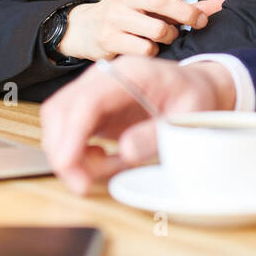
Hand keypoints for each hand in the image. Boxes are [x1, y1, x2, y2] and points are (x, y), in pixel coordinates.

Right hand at [40, 55, 236, 193]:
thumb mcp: (188, 114)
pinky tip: (103, 160)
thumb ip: (158, 133)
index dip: (72, 133)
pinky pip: (68, 130)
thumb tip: (126, 150)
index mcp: (131, 72)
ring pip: (58, 121)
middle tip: (83, 184)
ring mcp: (95, 91)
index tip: (67, 164)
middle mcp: (105, 77)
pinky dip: (76, 152)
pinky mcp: (93, 108)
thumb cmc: (195, 97)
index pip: (88, 99)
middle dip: (63, 150)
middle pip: (61, 109)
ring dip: (69, 154)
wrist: (197, 87)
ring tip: (107, 168)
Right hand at [57, 0, 225, 59]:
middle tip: (199, 21)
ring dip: (169, 35)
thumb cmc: (129, 14)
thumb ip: (185, 4)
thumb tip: (219, 5)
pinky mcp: (109, 39)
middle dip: (186, 12)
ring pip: (156, 28)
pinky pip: (144, 48)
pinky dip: (154, 50)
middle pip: (160, 0)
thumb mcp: (151, 3)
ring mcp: (115, 17)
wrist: (86, 29)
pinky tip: (150, 47)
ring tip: (168, 36)